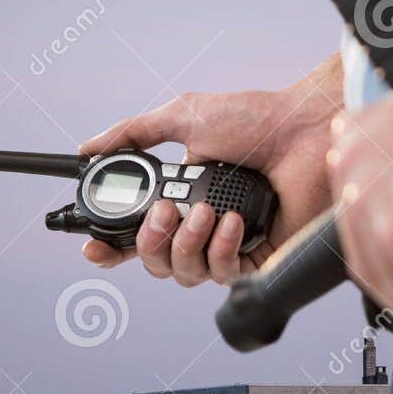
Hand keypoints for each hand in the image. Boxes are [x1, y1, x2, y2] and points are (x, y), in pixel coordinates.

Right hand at [79, 57, 340, 285]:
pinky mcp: (258, 259)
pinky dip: (221, 249)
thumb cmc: (255, 120)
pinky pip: (222, 276)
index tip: (93, 246)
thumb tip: (88, 148)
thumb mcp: (183, 117)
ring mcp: (229, 244)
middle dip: (150, 241)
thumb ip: (133, 134)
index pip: (137, 234)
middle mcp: (201, 225)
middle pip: (154, 263)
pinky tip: (233, 222)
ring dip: (185, 243)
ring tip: (206, 210)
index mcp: (181, 196)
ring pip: (183, 274)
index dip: (111, 247)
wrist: (304, 130)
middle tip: (165, 211)